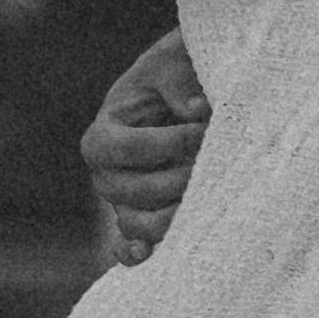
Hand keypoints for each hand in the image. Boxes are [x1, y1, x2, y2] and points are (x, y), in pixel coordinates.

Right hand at [81, 28, 210, 267]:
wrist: (186, 96)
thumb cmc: (176, 75)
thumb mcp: (175, 63)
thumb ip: (181, 82)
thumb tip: (196, 112)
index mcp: (103, 133)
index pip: (124, 149)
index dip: (167, 144)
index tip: (203, 129)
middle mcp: (106, 174)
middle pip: (131, 192)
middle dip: (177, 181)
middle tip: (215, 166)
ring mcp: (123, 202)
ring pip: (136, 224)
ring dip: (172, 218)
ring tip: (206, 202)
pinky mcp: (142, 220)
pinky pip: (130, 246)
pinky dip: (136, 254)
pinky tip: (151, 254)